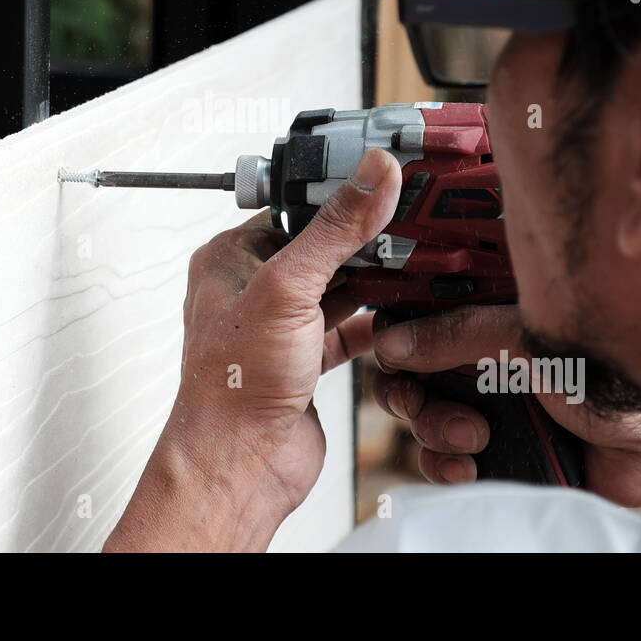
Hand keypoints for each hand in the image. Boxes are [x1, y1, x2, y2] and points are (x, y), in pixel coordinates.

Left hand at [105, 147, 401, 550]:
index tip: (383, 184)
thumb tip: (373, 174)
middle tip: (406, 228)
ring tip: (409, 265)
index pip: (293, 210)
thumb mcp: (288, 289)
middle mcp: (252, 290)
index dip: (338, 198)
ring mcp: (279, 327)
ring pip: (337, 287)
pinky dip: (374, 322)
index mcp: (231, 259)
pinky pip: (347, 328)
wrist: (241, 465)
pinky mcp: (304, 361)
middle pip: (321, 248)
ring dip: (372, 281)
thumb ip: (335, 229)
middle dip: (362, 242)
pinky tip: (399, 315)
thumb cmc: (233, 386)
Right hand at [371, 304, 640, 506]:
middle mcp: (487, 365)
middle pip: (414, 376)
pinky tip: (470, 467)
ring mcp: (493, 412)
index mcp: (492, 324)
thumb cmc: (610, 371)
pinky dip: (447, 466)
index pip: (424, 323)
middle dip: (411, 393)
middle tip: (421, 401)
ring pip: (426, 422)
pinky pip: (447, 463)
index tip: (387, 347)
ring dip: (434, 432)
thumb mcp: (525, 337)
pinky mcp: (501, 456)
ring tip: (474, 437)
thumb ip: (457, 333)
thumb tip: (394, 340)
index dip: (399, 336)